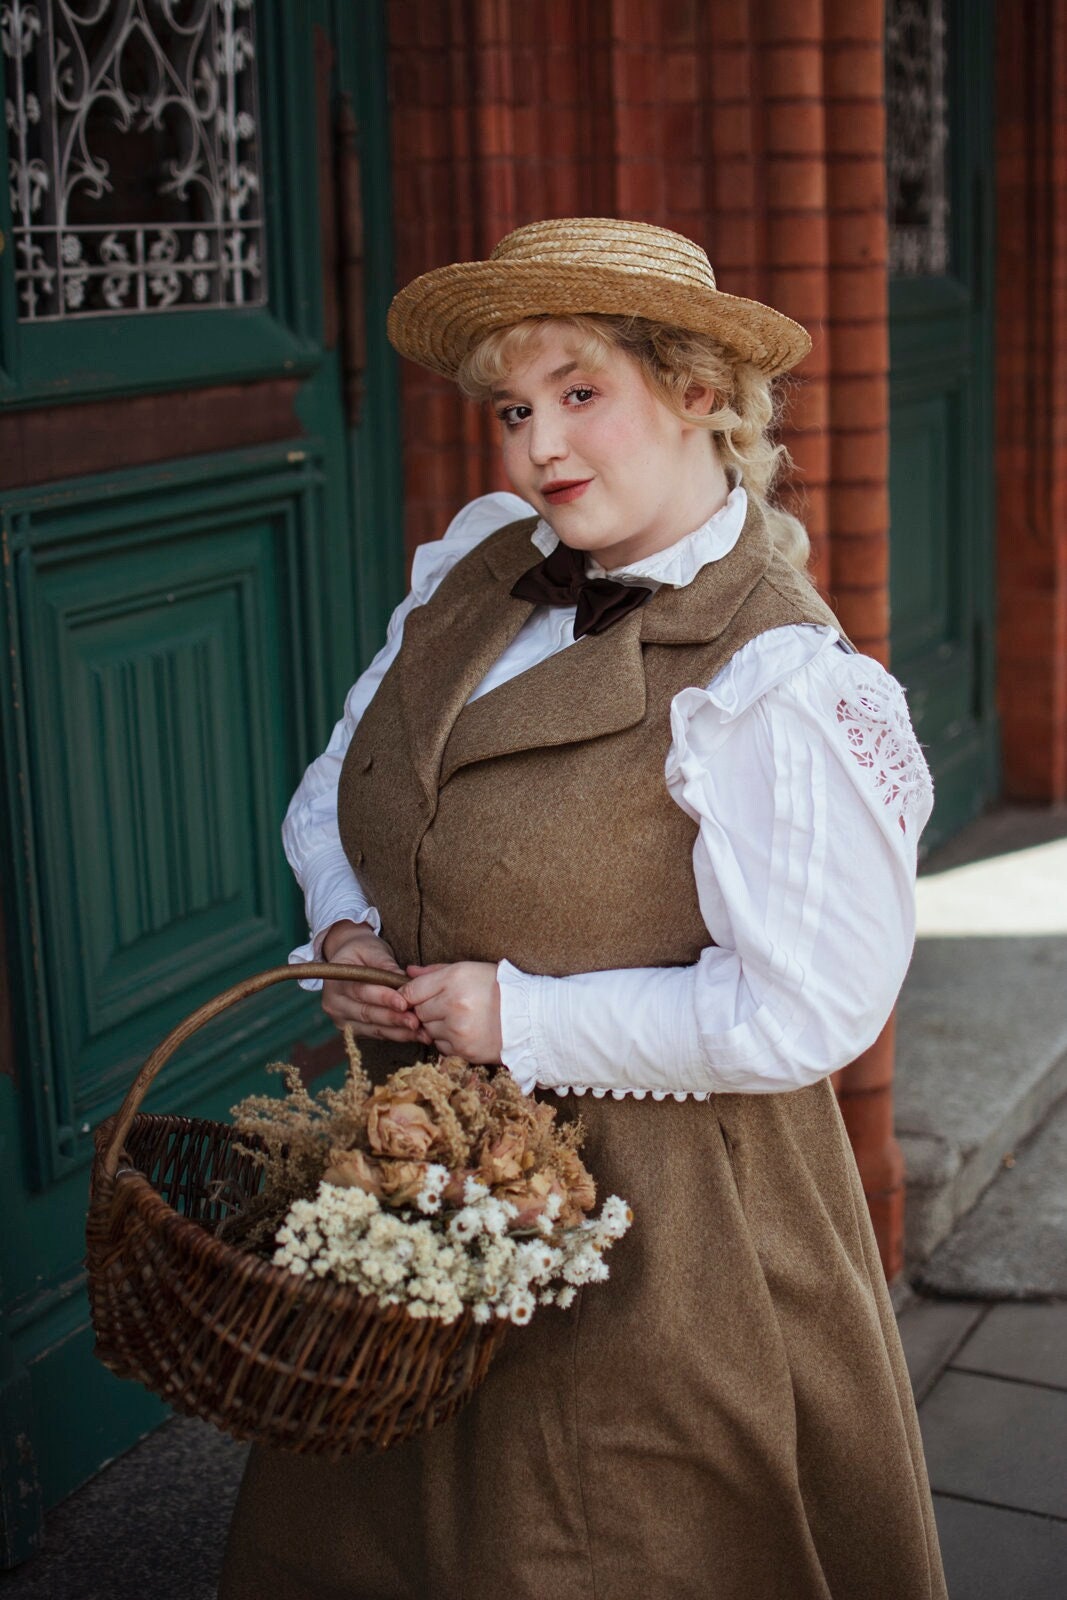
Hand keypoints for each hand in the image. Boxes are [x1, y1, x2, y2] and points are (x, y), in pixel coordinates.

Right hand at [320, 920, 431, 1044]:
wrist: (350, 960)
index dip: (383, 998)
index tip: (403, 1003)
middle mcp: (334, 1004)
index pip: (361, 991)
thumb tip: (404, 979)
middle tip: (416, 1021)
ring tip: (420, 1031)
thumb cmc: (363, 952)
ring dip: (398, 1031)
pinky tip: (414, 1034)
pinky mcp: (354, 1030)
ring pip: (373, 1028)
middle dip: (394, 1018)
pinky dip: (396, 1034)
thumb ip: (385, 964)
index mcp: (336, 982)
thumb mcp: (373, 950)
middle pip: (367, 1014)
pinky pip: (377, 1034)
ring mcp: (342, 1020)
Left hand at [402, 962, 502, 1063]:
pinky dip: (448, 1041)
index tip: (416, 997)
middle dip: (427, 1010)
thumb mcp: (469, 969)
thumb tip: (407, 973)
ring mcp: (458, 1030)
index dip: (410, 995)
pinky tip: (465, 1031)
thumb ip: (435, 971)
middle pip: (418, 1013)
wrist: (532, 1016)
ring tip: (459, 1018)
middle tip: (446, 1006)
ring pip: (428, 1031)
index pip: (411, 991)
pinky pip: (441, 1047)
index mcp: (453, 980)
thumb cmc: (500, 987)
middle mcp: (453, 1005)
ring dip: (437, 1027)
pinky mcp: (464, 1050)